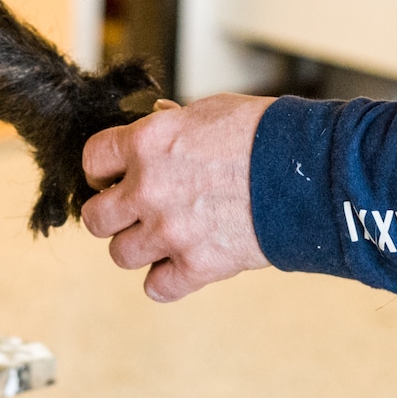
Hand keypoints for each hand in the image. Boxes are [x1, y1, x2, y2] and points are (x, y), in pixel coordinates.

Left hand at [80, 94, 273, 302]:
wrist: (305, 171)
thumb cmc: (262, 133)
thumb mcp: (209, 110)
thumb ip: (172, 121)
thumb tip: (157, 116)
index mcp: (147, 143)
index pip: (92, 160)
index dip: (100, 169)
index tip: (110, 175)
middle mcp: (149, 189)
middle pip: (96, 217)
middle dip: (110, 214)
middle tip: (130, 211)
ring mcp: (170, 232)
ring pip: (120, 255)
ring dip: (137, 247)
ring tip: (160, 237)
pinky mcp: (196, 266)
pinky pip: (156, 287)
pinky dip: (166, 279)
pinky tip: (180, 263)